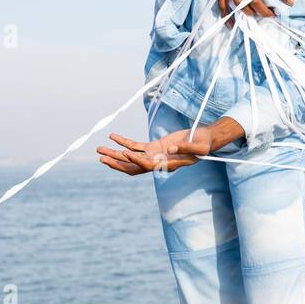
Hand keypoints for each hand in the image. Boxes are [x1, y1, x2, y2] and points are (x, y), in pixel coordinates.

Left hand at [97, 118, 244, 174]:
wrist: (205, 139)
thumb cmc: (204, 143)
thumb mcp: (199, 146)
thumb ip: (185, 148)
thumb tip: (169, 149)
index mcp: (168, 164)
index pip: (147, 165)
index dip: (136, 161)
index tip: (125, 153)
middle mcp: (158, 162)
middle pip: (133, 166)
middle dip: (117, 163)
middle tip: (101, 157)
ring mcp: (154, 155)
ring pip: (130, 157)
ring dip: (115, 154)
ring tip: (99, 149)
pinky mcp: (154, 147)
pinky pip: (135, 146)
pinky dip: (124, 142)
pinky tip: (113, 136)